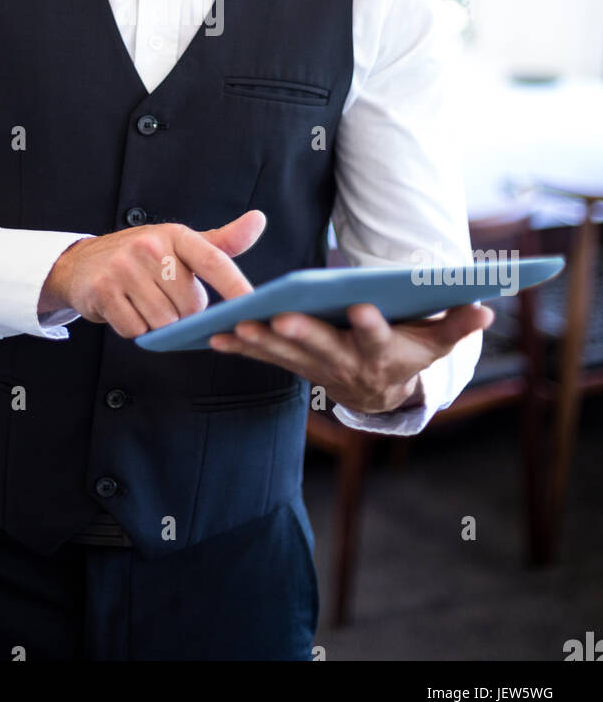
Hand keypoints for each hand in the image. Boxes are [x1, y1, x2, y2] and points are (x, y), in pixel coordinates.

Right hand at [38, 210, 264, 337]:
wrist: (83, 263)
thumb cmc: (141, 257)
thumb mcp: (180, 244)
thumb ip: (221, 242)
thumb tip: (258, 220)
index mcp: (176, 235)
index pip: (214, 261)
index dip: (236, 285)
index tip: (255, 305)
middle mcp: (149, 246)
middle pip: (190, 305)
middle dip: (184, 313)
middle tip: (166, 299)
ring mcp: (124, 268)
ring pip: (164, 321)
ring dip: (158, 323)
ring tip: (145, 303)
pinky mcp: (103, 291)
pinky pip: (136, 330)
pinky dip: (135, 328)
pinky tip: (126, 310)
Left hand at [208, 300, 495, 413]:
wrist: (381, 395)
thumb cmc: (410, 353)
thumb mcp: (436, 341)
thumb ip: (456, 324)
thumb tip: (486, 307)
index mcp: (384, 352)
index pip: (379, 338)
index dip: (371, 324)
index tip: (363, 306)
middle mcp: (348, 364)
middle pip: (325, 348)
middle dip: (303, 334)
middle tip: (281, 317)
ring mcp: (319, 369)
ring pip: (288, 355)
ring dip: (263, 341)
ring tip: (238, 324)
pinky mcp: (295, 366)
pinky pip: (266, 358)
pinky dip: (243, 349)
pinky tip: (215, 337)